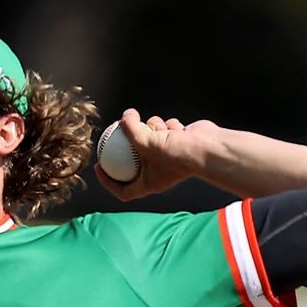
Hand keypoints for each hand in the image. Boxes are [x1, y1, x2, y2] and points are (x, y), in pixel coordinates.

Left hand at [94, 108, 219, 200]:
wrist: (206, 148)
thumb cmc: (178, 154)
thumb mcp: (145, 142)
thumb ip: (131, 129)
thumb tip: (124, 116)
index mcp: (148, 183)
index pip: (123, 190)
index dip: (108, 181)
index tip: (99, 167)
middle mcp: (157, 172)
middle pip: (134, 160)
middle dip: (129, 144)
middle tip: (118, 132)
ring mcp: (167, 156)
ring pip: (149, 137)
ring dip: (152, 128)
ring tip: (158, 128)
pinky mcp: (177, 142)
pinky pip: (164, 130)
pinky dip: (167, 126)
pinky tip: (175, 127)